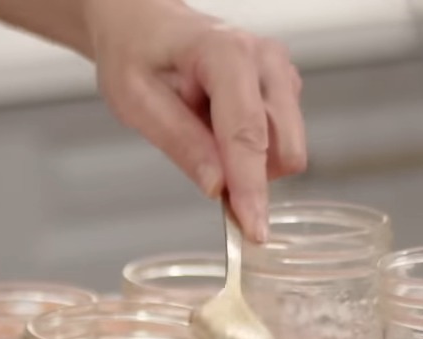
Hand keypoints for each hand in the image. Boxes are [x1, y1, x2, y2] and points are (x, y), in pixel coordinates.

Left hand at [84, 0, 306, 241]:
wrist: (145, 25)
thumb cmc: (135, 54)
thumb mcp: (136, 101)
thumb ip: (180, 143)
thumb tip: (217, 187)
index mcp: (226, 53)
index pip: (247, 133)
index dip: (250, 187)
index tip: (252, 228)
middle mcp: (265, 59)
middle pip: (282, 146)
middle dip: (250, 178)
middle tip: (203, 172)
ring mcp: (279, 72)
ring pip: (287, 148)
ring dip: (249, 163)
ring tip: (203, 133)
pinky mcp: (283, 88)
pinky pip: (281, 141)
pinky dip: (252, 152)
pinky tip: (218, 129)